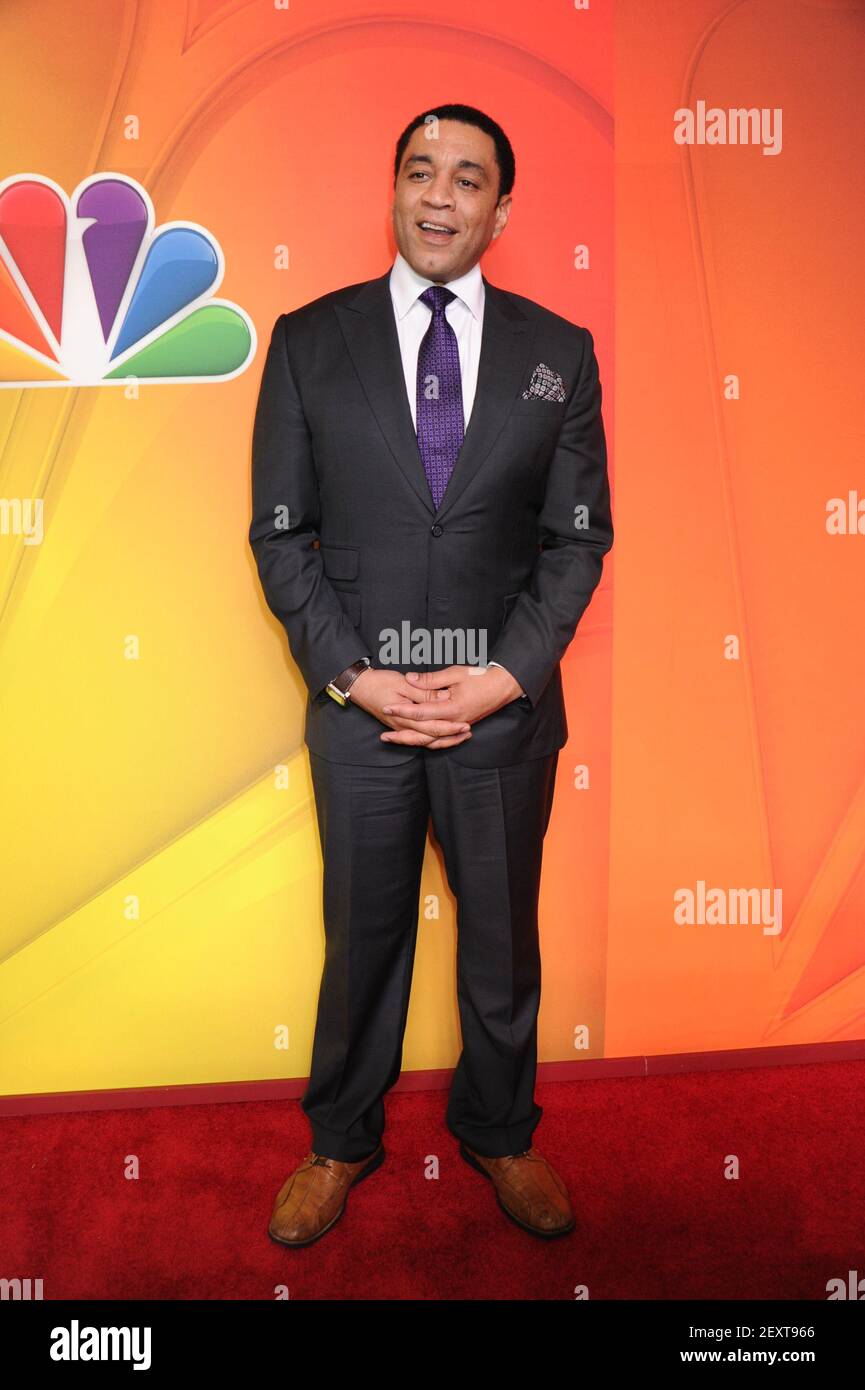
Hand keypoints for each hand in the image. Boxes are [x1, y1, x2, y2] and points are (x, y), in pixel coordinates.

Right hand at [348, 666, 473, 747]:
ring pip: (424, 741)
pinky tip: (439, 738)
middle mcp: (403, 726)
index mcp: (405, 716)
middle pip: (431, 737)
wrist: (359, 686)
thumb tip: (442, 697)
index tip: (465, 724)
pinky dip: (430, 740)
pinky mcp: (398, 726)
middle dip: (451, 736)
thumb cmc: (379, 682)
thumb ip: (423, 692)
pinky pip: (417, 738)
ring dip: (442, 741)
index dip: (450, 726)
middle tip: (467, 732)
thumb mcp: (403, 683)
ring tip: (459, 737)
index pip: (432, 726)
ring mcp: (400, 728)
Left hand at [379, 664, 523, 745]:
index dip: (402, 710)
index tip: (386, 707)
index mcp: (451, 708)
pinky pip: (441, 739)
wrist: (502, 687)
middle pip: (423, 733)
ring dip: (412, 741)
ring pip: (431, 740)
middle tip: (383, 735)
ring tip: (395, 741)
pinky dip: (428, 742)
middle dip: (402, 734)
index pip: (420, 712)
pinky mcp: (459, 726)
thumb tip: (410, 678)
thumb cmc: (480, 678)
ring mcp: (457, 726)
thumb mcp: (454, 674)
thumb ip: (430, 680)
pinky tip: (416, 741)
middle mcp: (453, 721)